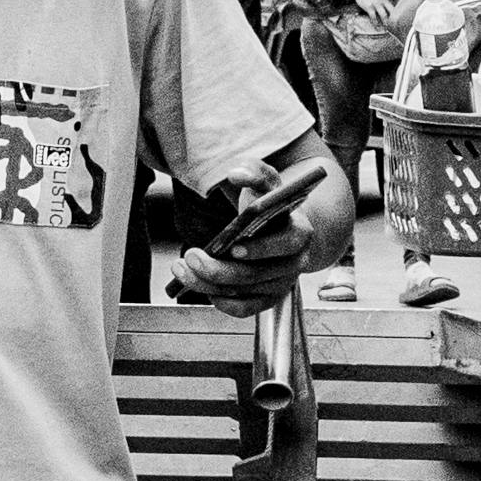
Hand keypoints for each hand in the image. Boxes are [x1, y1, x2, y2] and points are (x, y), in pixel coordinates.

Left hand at [175, 155, 349, 315]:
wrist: (281, 227)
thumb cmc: (269, 203)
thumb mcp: (265, 181)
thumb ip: (254, 171)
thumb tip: (237, 173)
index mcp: (299, 234)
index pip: (284, 246)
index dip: (260, 249)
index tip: (233, 247)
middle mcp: (294, 264)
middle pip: (255, 274)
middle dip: (219, 269)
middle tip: (190, 255)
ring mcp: (281, 284)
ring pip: (243, 292)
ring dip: (208, 283)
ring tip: (181, 268)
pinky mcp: (267, 299)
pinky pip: (244, 309)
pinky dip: (219, 302)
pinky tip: (199, 285)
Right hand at [350, 0, 394, 24]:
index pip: (393, 6)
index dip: (396, 13)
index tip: (397, 19)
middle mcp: (382, 0)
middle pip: (391, 11)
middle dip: (393, 19)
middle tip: (394, 25)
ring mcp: (376, 4)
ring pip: (383, 15)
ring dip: (386, 22)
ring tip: (387, 27)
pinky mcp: (369, 7)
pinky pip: (373, 16)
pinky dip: (375, 22)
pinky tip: (376, 25)